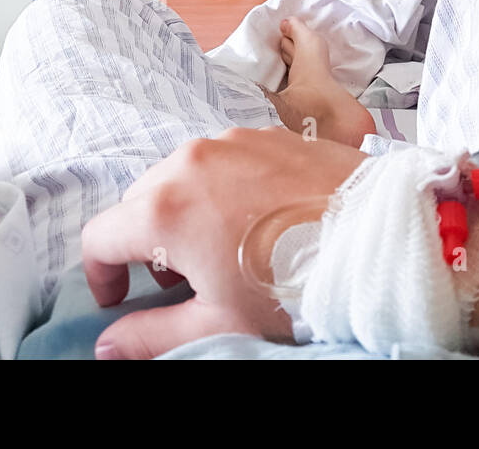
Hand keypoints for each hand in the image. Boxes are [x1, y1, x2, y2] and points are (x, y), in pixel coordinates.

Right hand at [81, 126, 366, 358]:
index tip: (118, 298)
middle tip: (179, 281)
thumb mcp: (218, 321)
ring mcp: (228, 139)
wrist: (378, 240)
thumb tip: (108, 346)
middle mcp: (188, 160)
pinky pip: (222, 157)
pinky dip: (220, 186)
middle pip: (139, 202)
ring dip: (183, 210)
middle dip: (145, 243)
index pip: (100, 236)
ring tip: (219, 248)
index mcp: (164, 208)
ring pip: (180, 174)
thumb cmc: (296, 284)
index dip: (100, 274)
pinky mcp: (265, 132)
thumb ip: (151, 334)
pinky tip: (253, 217)